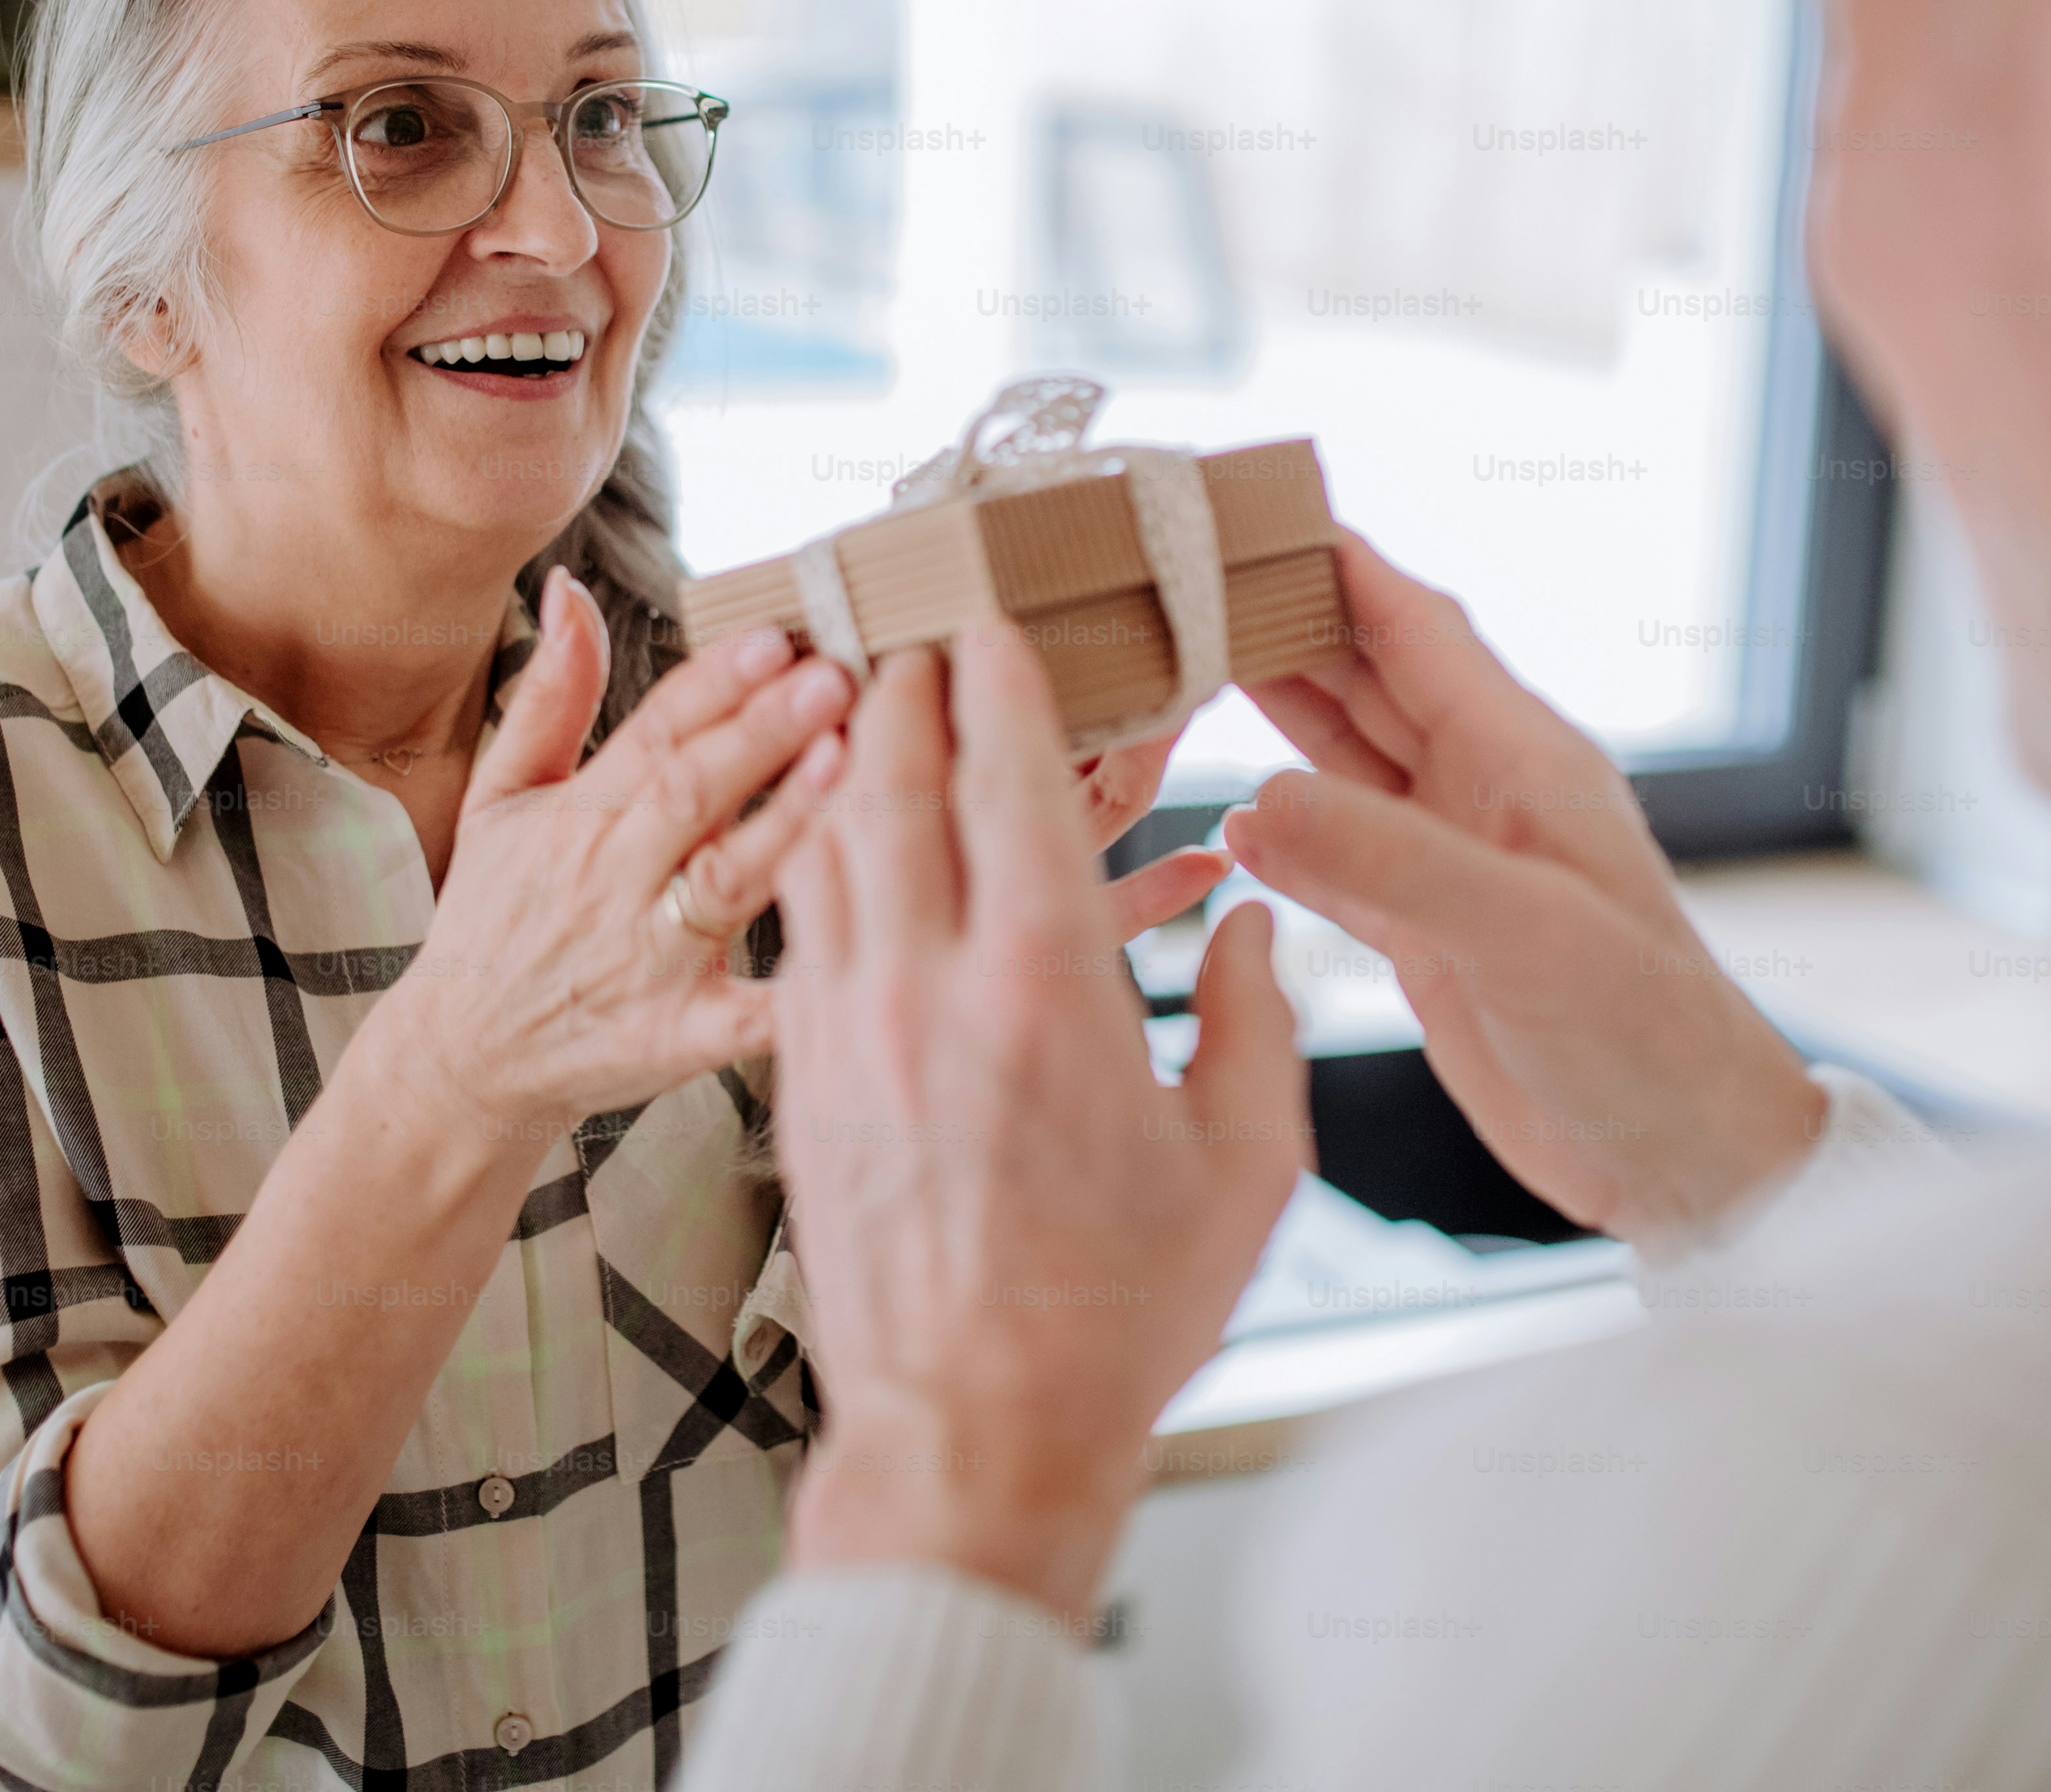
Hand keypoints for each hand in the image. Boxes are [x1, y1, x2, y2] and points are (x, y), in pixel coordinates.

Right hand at [379, 568, 851, 1138]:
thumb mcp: (501, 799)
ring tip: (848, 761)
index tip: (774, 636)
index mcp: (579, 818)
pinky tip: (857, 956)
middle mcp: (613, 881)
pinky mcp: (678, 1037)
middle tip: (834, 676)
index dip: (713, 684)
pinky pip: (746, 1018)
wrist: (463, 1061)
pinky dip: (795, 995)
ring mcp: (648, 961)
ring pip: (726, 882)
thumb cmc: (497, 918)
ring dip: (787, 821)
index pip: (653, 733)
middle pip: (693, 794)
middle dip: (764, 732)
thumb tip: (569, 589)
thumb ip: (549, 697)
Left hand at [771, 624, 1305, 1618]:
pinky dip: (814, 852)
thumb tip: (1243, 918)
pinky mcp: (800, 1079)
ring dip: (846, 757)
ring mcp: (847, 1033)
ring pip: (826, 845)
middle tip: (916, 621)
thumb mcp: (1244, 1168)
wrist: (973, 1433)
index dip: (999, 683)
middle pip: (895, 783)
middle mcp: (930, 993)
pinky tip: (832, 825)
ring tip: (864, 694)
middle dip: (904, 686)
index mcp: (1048, 996)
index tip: (996, 617)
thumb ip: (1254, 1021)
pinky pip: (796, 928)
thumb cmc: (1119, 1316)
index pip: (1009, 784)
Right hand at [1223, 533, 1822, 1251]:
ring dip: (1273, 710)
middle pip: (1368, 674)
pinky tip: (1230, 818)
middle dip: (1282, 619)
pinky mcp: (1430, 935)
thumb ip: (1390, 864)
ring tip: (1184, 664)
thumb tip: (1260, 800)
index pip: (1412, 625)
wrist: (1687, 1161)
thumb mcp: (1522, 937)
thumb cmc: (1643, 1038)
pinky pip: (1339, 854)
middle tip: (1180, 579)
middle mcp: (1484, 793)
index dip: (1334, 561)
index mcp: (1522, 760)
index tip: (1248, 509)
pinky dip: (1283, 831)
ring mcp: (1454, 863)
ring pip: (1346, 757)